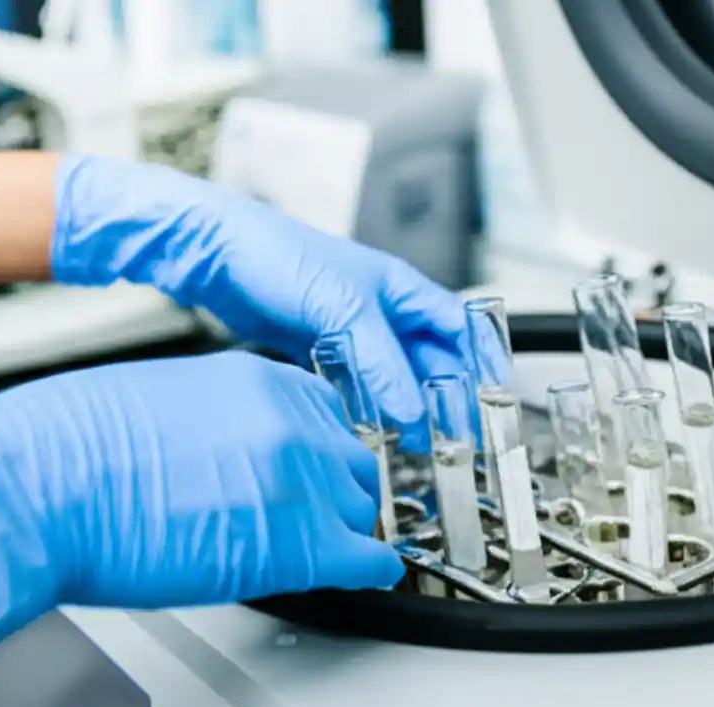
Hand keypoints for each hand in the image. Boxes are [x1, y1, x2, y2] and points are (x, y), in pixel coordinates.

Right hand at [0, 351, 401, 706]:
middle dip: (336, 492)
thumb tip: (228, 451)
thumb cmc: (71, 448)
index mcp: (257, 381)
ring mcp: (302, 478)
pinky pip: (368, 559)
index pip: (326, 415)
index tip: (312, 473)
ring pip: (360, 510)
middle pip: (352, 461)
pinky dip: (366, 569)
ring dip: (344, 532)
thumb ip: (218, 417)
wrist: (42, 487)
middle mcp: (291, 421)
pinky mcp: (299, 542)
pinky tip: (352, 574)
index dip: (319, 452)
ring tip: (318, 551)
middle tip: (311, 517)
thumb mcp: (160, 398)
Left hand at [50, 155, 467, 431]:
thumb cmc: (280, 255)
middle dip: (444, 397)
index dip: (482, 361)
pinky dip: (363, 408)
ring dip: (403, 408)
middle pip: (428, 359)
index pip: (458, 328)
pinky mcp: (315, 348)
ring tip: (415, 447)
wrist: (215, 251)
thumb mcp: (343, 308)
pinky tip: (366, 433)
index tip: (499, 398)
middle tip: (454, 439)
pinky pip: (352, 385)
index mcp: (400, 288)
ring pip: (390, 377)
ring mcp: (348, 330)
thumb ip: (382, 361)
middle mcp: (380, 309)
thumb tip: (414, 412)